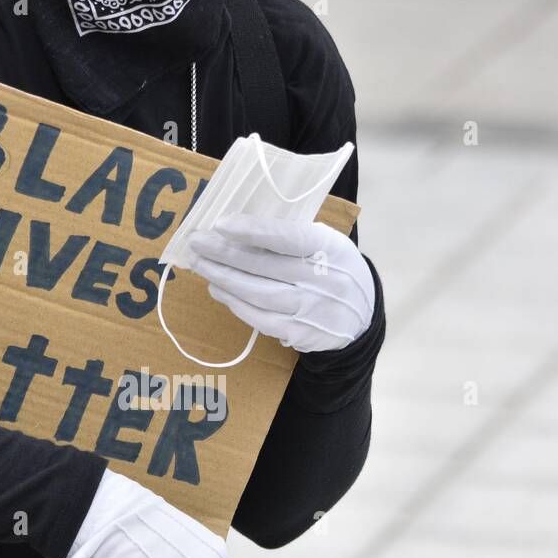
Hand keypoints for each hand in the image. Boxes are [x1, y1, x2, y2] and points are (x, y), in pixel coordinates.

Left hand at [187, 213, 374, 352]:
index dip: (253, 231)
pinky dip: (236, 304)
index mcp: (329, 247)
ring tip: (201, 265)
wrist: (362, 314)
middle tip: (196, 243)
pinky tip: (219, 291)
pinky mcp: (300, 333)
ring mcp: (311, 309)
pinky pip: (260, 318)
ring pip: (258, 293)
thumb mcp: (325, 242)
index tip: (221, 224)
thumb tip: (235, 228)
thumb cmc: (332, 267)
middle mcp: (322, 279)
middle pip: (264, 266)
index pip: (288, 237)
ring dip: (224, 279)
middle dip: (224, 253)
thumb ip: (289, 235)